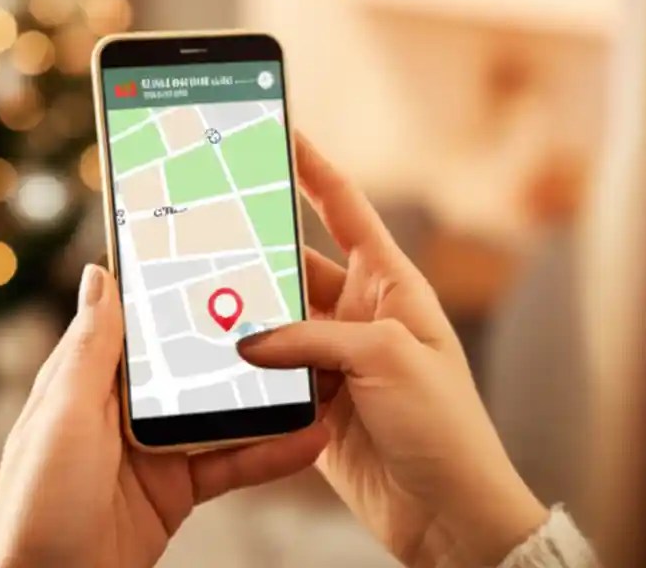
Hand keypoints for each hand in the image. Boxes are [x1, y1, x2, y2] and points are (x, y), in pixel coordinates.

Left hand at [0, 265, 329, 567]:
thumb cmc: (34, 505)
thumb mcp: (63, 417)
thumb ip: (90, 350)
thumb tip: (100, 275)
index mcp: (86, 378)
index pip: (135, 316)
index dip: (171, 285)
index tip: (217, 249)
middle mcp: (120, 407)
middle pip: (188, 360)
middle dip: (235, 337)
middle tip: (292, 305)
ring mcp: (151, 450)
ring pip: (219, 410)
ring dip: (265, 396)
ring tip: (315, 372)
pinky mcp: (175, 491)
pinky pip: (230, 463)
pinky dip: (269, 454)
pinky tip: (307, 440)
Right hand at [238, 135, 547, 567]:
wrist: (449, 513)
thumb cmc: (445, 427)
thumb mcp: (387, 359)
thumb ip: (313, 337)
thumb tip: (249, 337)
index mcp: (392, 285)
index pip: (347, 210)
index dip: (314, 169)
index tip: (282, 132)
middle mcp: (360, 314)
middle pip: (296, 263)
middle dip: (256, 244)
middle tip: (208, 220)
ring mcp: (335, 359)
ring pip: (274, 319)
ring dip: (243, 309)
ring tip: (197, 289)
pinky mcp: (314, 403)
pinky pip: (269, 372)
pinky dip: (242, 365)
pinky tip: (211, 353)